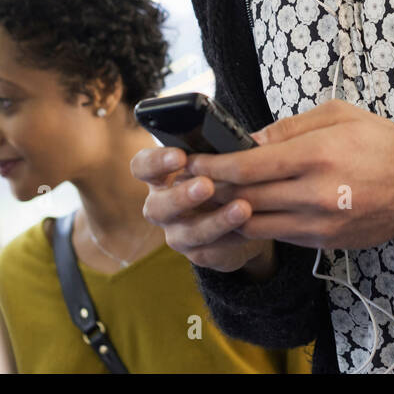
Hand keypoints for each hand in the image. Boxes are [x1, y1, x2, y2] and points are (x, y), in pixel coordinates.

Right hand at [132, 143, 273, 273]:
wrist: (244, 214)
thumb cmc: (225, 175)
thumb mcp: (222, 158)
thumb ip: (222, 150)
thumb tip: (244, 140)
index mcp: (161, 176)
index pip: (143, 167)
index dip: (156, 162)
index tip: (180, 155)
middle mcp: (162, 206)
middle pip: (157, 206)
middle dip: (182, 197)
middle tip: (207, 185)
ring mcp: (177, 232)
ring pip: (188, 233)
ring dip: (216, 221)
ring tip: (242, 208)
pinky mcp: (198, 253)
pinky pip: (211, 250)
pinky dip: (232, 238)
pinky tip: (250, 227)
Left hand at [190, 99, 393, 249]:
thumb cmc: (380, 142)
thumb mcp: (338, 115)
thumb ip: (289, 127)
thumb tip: (250, 140)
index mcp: (315, 154)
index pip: (247, 166)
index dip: (212, 166)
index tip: (190, 162)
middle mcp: (314, 192)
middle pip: (244, 198)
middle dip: (211, 190)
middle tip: (188, 183)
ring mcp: (320, 222)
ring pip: (256, 224)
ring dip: (228, 214)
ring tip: (209, 201)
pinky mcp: (325, 242)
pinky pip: (280, 236)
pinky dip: (257, 226)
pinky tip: (244, 215)